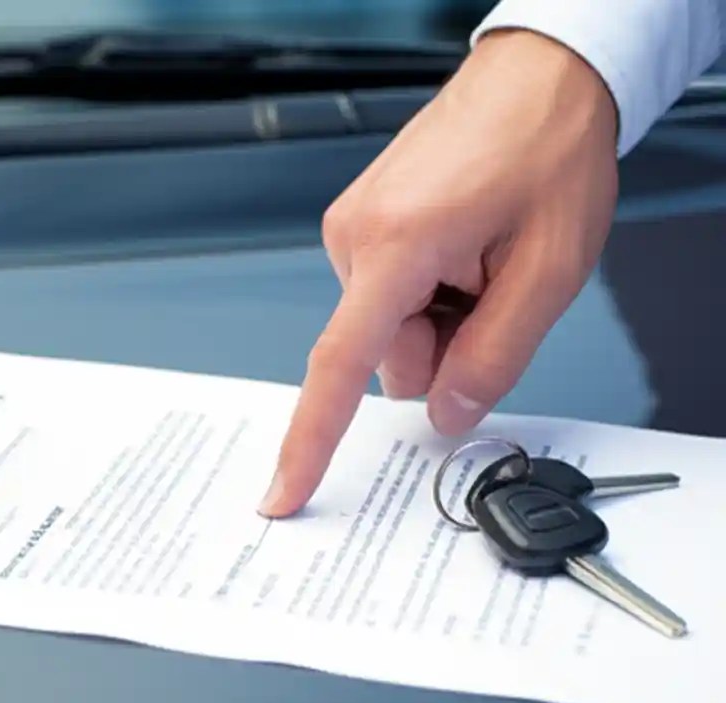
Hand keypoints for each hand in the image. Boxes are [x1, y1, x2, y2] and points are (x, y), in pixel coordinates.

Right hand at [259, 30, 619, 515]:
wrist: (536, 81)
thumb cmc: (546, 153)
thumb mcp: (549, 269)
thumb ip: (495, 355)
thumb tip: (446, 413)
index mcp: (395, 246)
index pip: (341, 365)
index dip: (311, 440)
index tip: (282, 493)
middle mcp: (354, 236)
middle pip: (387, 353)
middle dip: (444, 346)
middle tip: (497, 293)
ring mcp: (352, 228)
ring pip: (391, 326)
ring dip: (442, 315)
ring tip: (486, 258)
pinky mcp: (361, 225)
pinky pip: (390, 293)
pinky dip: (430, 291)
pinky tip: (465, 248)